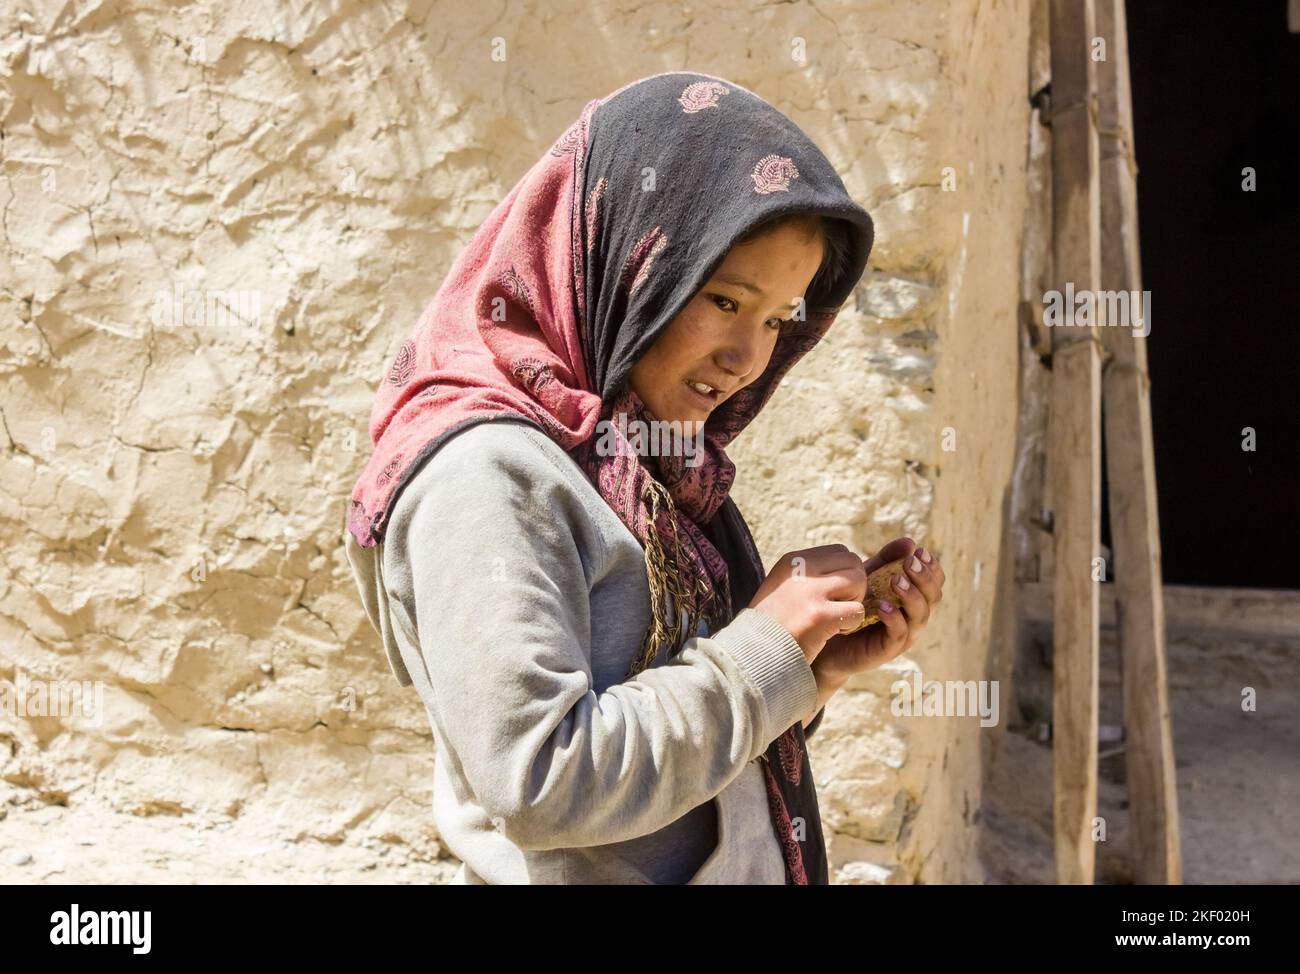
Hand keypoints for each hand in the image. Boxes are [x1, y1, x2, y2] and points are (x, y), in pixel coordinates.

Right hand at [747, 544, 869, 662]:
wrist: (754, 652)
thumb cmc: (772, 623)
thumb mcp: (784, 586)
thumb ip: (809, 574)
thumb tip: (850, 564)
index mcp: (794, 560)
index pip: (840, 552)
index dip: (845, 573)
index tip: (833, 594)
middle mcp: (801, 569)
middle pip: (854, 563)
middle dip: (855, 586)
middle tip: (838, 607)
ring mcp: (810, 592)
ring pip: (859, 582)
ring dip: (855, 602)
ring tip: (835, 618)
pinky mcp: (819, 615)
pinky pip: (857, 611)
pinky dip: (851, 624)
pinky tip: (831, 632)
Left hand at [810, 538, 944, 686]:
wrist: (827, 638)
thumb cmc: (851, 605)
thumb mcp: (868, 578)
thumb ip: (886, 561)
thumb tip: (909, 541)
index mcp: (913, 599)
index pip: (934, 583)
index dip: (932, 568)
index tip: (920, 552)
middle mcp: (913, 617)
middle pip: (933, 598)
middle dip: (924, 578)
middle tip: (910, 563)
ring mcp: (904, 635)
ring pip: (920, 616)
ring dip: (911, 595)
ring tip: (896, 580)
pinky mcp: (888, 649)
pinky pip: (900, 634)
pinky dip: (894, 618)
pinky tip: (882, 605)